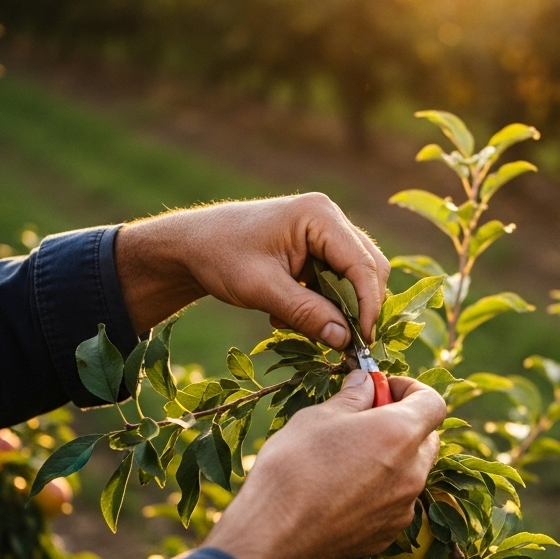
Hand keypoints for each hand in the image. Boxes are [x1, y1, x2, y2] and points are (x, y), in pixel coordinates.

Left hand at [114, 194, 388, 344]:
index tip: (363, 341)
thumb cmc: (220, 257)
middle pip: (367, 269)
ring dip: (334, 308)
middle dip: (355, 308)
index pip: (362, 265)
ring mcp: (324, 231)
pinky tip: (287, 313)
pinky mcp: (316, 247)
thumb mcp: (262, 289)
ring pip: (352, 278)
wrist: (191, 246)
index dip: (368, 306)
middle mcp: (329, 218)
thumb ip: (306, 313)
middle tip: (339, 342)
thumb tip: (345, 340)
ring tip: (294, 322)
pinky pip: (335, 280)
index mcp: (319, 216)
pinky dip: (320, 303)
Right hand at [205, 371, 446, 558]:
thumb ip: (353, 397)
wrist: (275, 536)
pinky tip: (343, 490)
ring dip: (392, 458)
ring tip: (348, 458)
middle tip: (364, 420)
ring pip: (412, 472)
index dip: (411, 389)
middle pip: (427, 438)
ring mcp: (403, 508)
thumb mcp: (319, 416)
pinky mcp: (388, 534)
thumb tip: (365, 383)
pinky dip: (380, 490)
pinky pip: (395, 502)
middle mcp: (413, 472)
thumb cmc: (294, 467)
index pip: (433, 403)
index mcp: (400, 434)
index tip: (383, 389)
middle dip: (403, 424)